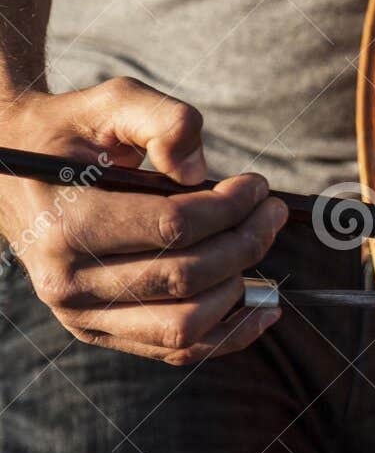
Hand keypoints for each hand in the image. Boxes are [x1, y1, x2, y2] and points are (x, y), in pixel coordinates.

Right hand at [0, 79, 286, 364]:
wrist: (14, 172)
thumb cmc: (71, 135)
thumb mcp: (111, 103)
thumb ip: (163, 120)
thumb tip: (199, 172)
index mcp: (65, 224)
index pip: (172, 227)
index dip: (230, 208)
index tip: (258, 187)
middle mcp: (68, 281)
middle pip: (186, 277)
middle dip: (246, 242)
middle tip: (271, 212)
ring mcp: (83, 316)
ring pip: (187, 324)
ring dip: (241, 287)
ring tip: (259, 245)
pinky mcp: (101, 333)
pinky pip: (178, 350)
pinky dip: (230, 334)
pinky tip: (263, 308)